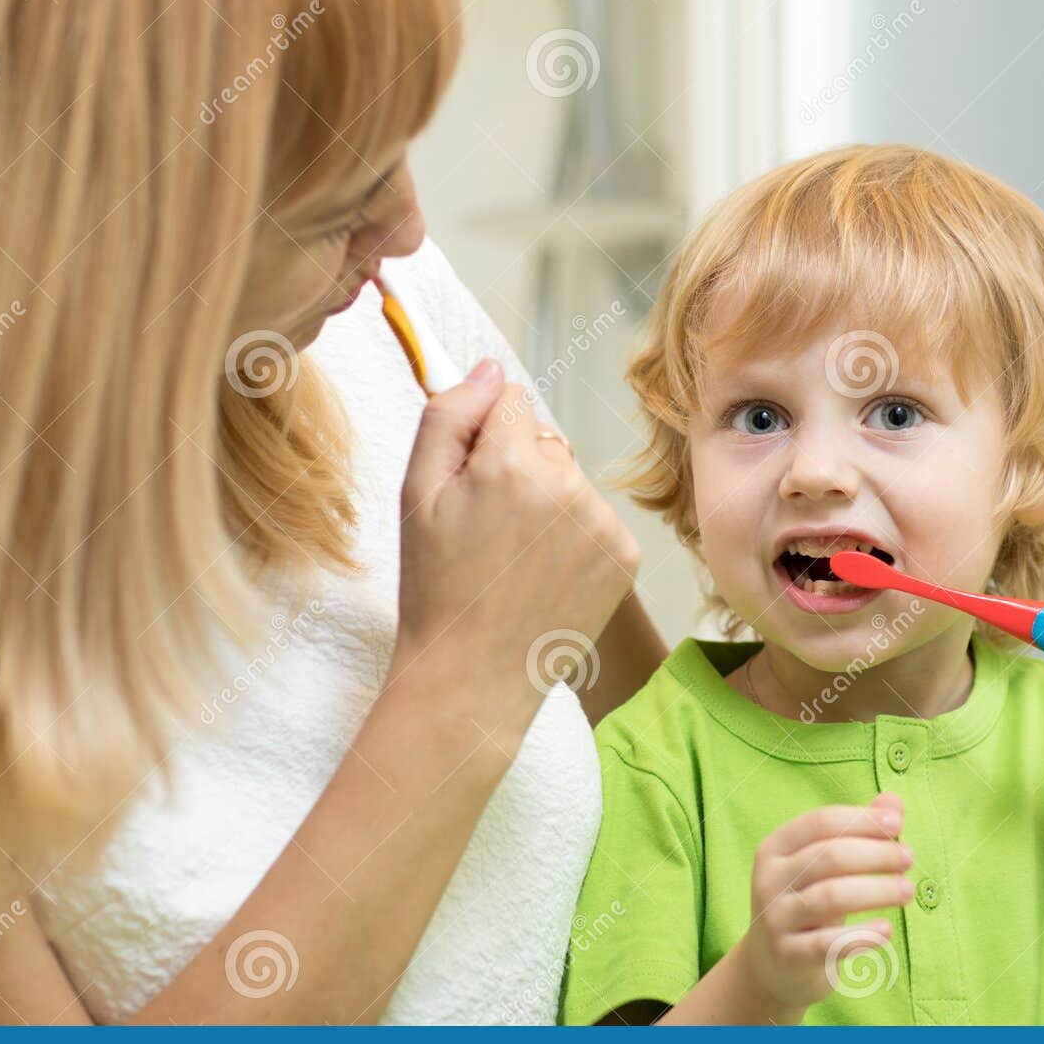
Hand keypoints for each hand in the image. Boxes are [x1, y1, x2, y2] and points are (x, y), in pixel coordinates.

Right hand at [389, 359, 640, 719]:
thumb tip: (490, 368)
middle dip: (517, 469)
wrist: (473, 675)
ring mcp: (603, 522)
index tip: (470, 481)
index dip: (484, 437)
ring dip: (548, 505)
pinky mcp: (625, 555)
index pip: (512, 399)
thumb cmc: (438, 587)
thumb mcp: (417, 493)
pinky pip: (595, 519)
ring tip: (514, 560)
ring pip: (570, 480)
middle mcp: (568, 484)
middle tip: (488, 531)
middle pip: (543, 440)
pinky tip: (544, 575)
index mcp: (512, 462)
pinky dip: (574, 539)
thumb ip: (449, 415)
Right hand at [740, 793, 914, 1015]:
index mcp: (775, 849)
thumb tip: (894, 802)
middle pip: (829, 856)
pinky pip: (828, 943)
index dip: (862, 819)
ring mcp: (775, 919)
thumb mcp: (825, 866)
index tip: (899, 825)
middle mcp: (769, 880)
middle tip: (909, 859)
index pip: (820, 822)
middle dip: (876, 854)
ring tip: (907, 891)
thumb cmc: (809, 903)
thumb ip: (858, 831)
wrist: (774, 967)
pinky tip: (887, 930)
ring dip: (877, 891)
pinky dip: (862, 935)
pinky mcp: (787, 956)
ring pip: (831, 897)